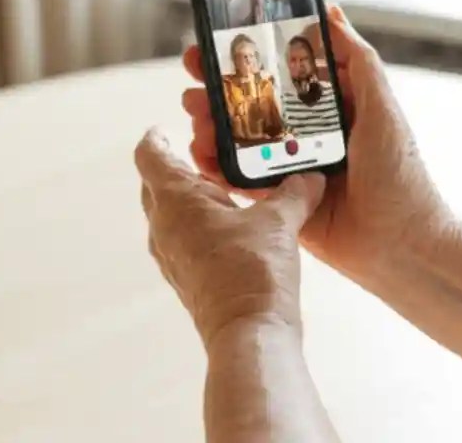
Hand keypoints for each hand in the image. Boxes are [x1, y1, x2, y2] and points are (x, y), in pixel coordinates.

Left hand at [135, 129, 326, 346]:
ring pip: (170, 216)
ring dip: (190, 200)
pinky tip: (232, 228)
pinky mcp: (186, 279)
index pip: (150, 156)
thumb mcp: (280, 221)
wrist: (249, 334)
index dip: (156, 137)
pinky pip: (183, 240)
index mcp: (175, 201)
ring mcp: (171, 257)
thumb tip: (311, 176)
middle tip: (205, 155)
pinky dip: (199, 226)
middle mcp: (163, 228)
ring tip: (224, 189)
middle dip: (176, 167)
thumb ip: (294, 192)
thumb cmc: (254, 271)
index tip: (166, 128)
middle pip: (156, 186)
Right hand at [181, 6, 451, 282]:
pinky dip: (215, 166)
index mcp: (333, 108)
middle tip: (192, 72)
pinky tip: (197, 152)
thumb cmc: (400, 175)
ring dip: (212, 123)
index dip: (254, 55)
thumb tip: (331, 13)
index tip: (222, 39)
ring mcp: (291, 168)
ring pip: (241, 139)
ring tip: (193, 111)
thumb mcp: (383, 107)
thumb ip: (359, 61)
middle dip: (220, 87)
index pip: (285, 73)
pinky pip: (240, 180)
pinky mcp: (280, 201)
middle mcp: (309, 134)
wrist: (401, 246)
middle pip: (255, 103)